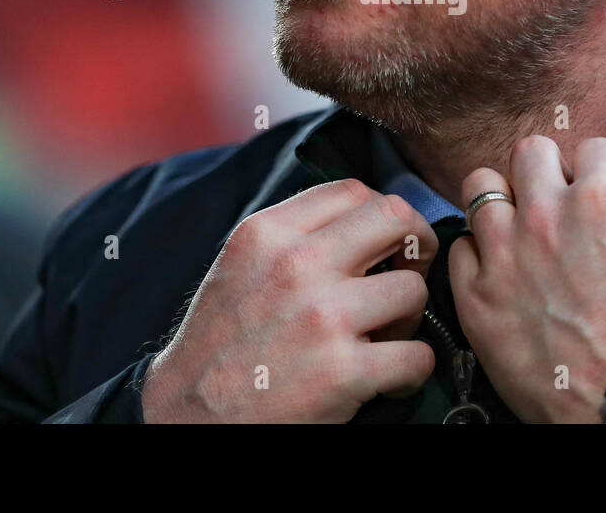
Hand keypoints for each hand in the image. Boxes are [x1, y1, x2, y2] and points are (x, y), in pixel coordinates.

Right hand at [141, 179, 438, 421]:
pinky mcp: (342, 372)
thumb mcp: (241, 264)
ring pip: (413, 289)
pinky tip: (389, 378)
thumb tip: (362, 217)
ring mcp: (323, 316)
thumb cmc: (220, 342)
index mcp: (268, 232)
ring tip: (386, 338)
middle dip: (415, 247)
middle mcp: (296, 264)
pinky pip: (418, 355)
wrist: (187, 415)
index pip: (354, 190)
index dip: (381, 215)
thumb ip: (293, 233)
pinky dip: (413, 369)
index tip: (383, 244)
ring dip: (410, 317)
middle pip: (397, 218)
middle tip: (403, 278)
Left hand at [449, 135, 605, 422]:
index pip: (592, 147)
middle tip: (551, 200)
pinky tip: (497, 272)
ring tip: (514, 227)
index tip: (595, 186)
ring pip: (480, 185)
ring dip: (501, 202)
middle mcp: (547, 215)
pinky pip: (460, 245)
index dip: (597, 169)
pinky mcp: (474, 293)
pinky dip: (477, 254)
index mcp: (601, 202)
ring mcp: (504, 252)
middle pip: (528, 150)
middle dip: (544, 171)